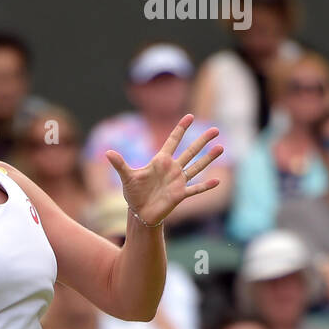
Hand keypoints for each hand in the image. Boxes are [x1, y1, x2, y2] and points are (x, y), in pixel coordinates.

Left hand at [105, 114, 223, 225]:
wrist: (139, 213)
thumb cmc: (133, 194)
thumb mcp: (126, 177)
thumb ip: (120, 164)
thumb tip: (107, 153)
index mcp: (160, 161)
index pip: (172, 141)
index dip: (180, 129)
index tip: (189, 116)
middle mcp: (172, 169)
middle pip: (190, 151)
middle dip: (202, 140)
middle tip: (215, 129)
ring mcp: (178, 181)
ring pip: (196, 167)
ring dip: (208, 159)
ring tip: (221, 148)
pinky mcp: (180, 195)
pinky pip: (195, 189)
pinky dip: (204, 186)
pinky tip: (216, 181)